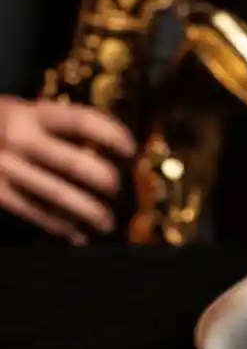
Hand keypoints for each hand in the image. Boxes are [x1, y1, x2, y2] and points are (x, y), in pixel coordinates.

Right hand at [0, 97, 136, 243]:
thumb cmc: (9, 125)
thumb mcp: (31, 112)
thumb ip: (64, 126)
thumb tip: (114, 148)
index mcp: (33, 113)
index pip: (80, 121)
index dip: (111, 134)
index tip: (131, 150)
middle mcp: (19, 138)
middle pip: (71, 162)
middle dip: (102, 179)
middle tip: (118, 189)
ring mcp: (5, 167)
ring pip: (56, 193)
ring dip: (88, 211)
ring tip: (107, 223)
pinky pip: (34, 212)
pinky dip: (60, 226)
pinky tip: (78, 235)